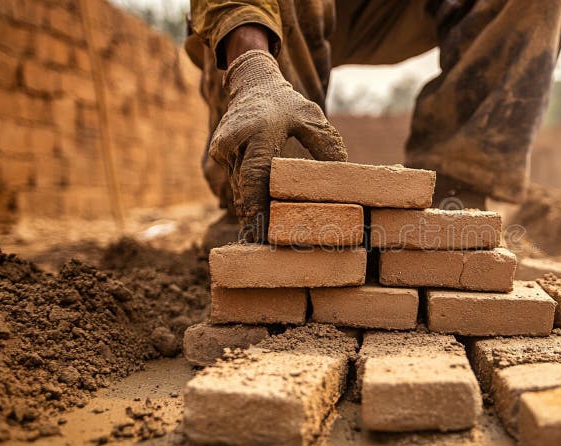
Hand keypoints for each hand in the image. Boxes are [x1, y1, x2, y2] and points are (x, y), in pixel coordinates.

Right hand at [210, 47, 346, 242]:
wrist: (251, 83)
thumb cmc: (288, 105)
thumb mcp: (313, 118)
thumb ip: (327, 146)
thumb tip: (341, 179)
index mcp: (258, 133)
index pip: (256, 178)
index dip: (260, 209)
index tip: (267, 233)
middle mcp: (235, 143)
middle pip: (245, 191)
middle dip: (254, 220)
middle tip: (266, 248)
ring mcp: (223, 150)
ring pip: (240, 190)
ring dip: (253, 213)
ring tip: (266, 240)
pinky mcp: (220, 156)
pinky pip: (236, 184)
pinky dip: (249, 201)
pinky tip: (259, 220)